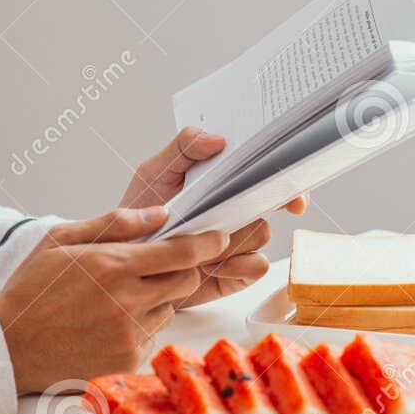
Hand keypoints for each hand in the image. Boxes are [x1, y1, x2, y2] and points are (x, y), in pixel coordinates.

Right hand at [0, 206, 228, 393]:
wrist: (8, 345)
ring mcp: (129, 334)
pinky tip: (110, 324)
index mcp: (113, 266)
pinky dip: (142, 327)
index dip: (207, 243)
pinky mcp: (128, 360)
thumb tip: (160, 214)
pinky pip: (154, 336)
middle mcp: (127, 302)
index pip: (182, 252)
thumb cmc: (32, 287)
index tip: (218, 237)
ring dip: (158, 300)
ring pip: (170, 309)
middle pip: (185, 281)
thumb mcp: (61, 239)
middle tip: (156, 267)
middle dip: (180, 270)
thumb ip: (114, 222)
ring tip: (119, 298)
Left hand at [121, 128, 308, 308]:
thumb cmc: (141, 212)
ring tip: (202, 240)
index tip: (288, 184)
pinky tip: (211, 266)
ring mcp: (239, 243)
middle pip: (272, 204)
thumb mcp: (155, 172)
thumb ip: (184, 148)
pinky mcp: (235, 274)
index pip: (265, 175)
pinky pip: (256, 267)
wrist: (126, 257)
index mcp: (225, 185)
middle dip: (269, 205)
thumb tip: (218, 139)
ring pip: (263, 234)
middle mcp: (238, 212)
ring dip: (236, 237)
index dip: (285, 177)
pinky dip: (237, 266)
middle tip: (246, 205)